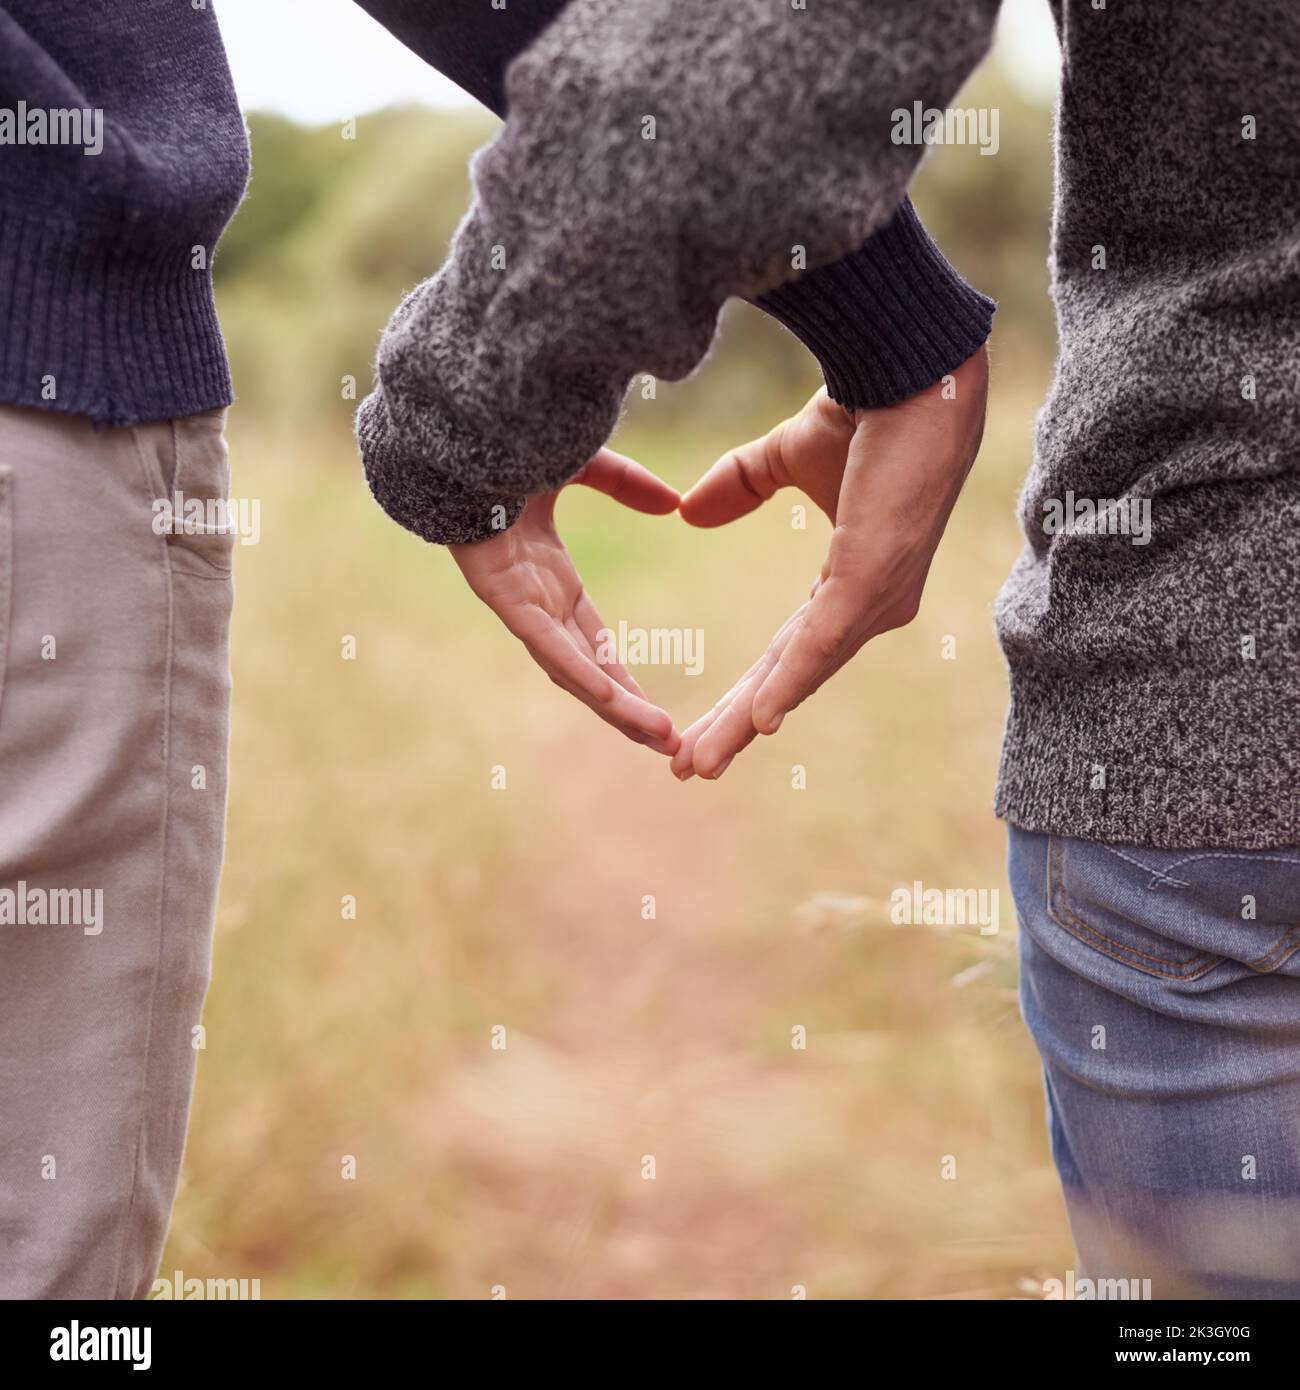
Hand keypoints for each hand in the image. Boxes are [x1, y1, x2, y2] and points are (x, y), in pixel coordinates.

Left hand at [451, 449, 681, 755]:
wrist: (452, 435)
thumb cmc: (501, 448)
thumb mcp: (581, 464)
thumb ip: (625, 482)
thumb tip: (672, 502)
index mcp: (551, 580)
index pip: (595, 646)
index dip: (624, 680)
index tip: (655, 712)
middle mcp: (536, 602)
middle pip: (587, 673)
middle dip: (626, 711)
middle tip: (668, 744)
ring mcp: (519, 605)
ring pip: (571, 672)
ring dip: (615, 708)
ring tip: (657, 737)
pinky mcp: (503, 598)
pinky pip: (547, 645)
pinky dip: (580, 673)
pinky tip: (611, 701)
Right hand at [671, 346, 988, 778]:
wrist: (904, 375)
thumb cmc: (861, 415)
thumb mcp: (781, 459)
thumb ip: (738, 487)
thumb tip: (689, 514)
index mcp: (849, 588)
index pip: (784, 654)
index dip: (742, 693)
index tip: (700, 729)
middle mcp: (868, 607)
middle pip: (788, 679)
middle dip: (736, 727)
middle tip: (691, 768)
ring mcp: (873, 598)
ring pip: (799, 675)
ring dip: (748, 722)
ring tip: (702, 762)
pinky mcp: (872, 579)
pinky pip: (823, 643)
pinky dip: (790, 683)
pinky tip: (761, 722)